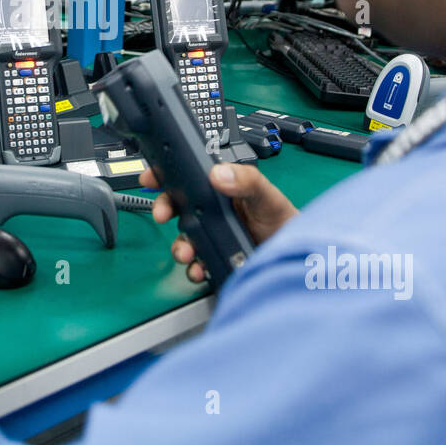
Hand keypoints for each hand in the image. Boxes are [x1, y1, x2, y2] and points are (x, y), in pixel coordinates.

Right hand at [138, 162, 298, 282]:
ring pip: (182, 238)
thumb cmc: (281, 218)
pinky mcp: (214, 257)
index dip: (165, 175)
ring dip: (178, 246)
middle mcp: (210, 210)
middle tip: (162, 214)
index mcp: (220, 188)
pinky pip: (195, 264)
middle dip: (163, 209)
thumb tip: (219, 174)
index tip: (150, 177)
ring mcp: (210, 234)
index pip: (187, 177)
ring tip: (187, 252)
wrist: (295, 255)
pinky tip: (200, 269)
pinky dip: (193, 269)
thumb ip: (246, 180)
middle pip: (176, 207)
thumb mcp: (266, 194)